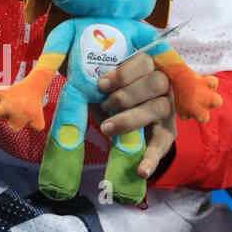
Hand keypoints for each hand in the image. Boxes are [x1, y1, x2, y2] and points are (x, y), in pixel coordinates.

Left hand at [97, 53, 175, 179]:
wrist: (127, 120)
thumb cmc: (111, 94)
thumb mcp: (103, 85)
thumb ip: (90, 75)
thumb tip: (63, 66)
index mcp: (148, 66)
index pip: (145, 60)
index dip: (124, 73)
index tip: (101, 85)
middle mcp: (164, 84)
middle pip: (156, 82)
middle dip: (126, 94)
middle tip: (104, 105)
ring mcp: (168, 108)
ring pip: (159, 108)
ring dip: (130, 118)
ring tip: (107, 128)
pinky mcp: (168, 132)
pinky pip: (163, 144)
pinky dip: (152, 158)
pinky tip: (141, 170)